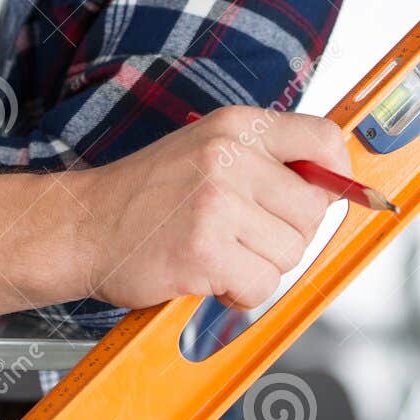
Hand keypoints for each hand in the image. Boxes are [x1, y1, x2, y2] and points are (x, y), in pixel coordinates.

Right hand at [77, 105, 351, 312]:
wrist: (82, 225)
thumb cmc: (146, 195)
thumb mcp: (208, 150)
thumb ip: (266, 160)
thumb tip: (334, 184)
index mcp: (237, 126)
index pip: (324, 138)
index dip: (337, 175)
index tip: (327, 195)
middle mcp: (230, 156)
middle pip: (313, 209)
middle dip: (288, 235)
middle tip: (246, 236)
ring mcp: (217, 203)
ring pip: (291, 253)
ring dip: (261, 266)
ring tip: (220, 252)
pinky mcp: (205, 251)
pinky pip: (261, 286)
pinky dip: (240, 293)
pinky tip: (209, 274)